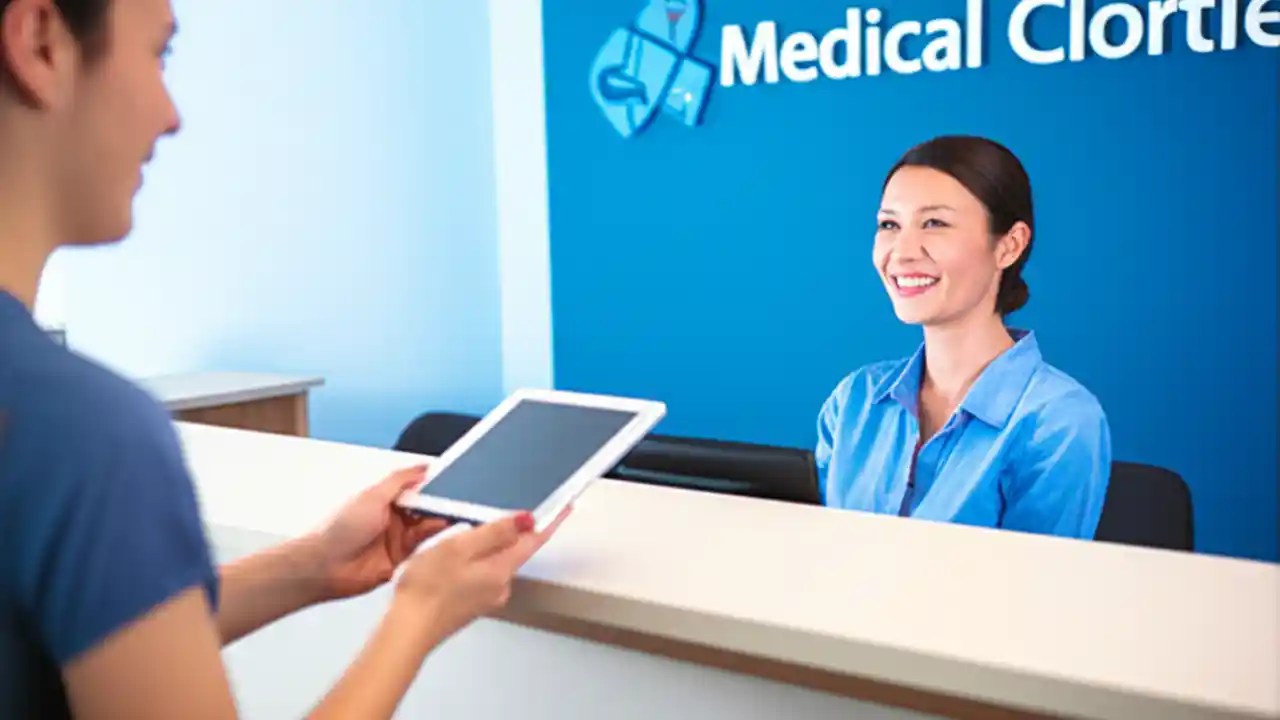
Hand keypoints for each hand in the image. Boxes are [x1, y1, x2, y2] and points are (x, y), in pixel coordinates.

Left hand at [308, 465, 448, 601]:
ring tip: (456, 510)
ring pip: (426, 524)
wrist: (325, 566)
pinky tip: (444, 527)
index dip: (433, 483)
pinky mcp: (400, 557)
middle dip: (440, 501)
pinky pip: (423, 544)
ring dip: (439, 517)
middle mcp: (391, 516)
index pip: (415, 486)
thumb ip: (400, 480)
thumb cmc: (339, 529)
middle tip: (459, 496)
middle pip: (424, 505)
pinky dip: (434, 535)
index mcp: (383, 497)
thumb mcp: (372, 495)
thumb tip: (422, 467)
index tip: (453, 479)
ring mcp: (396, 537)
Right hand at [395, 506, 570, 642]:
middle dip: (513, 530)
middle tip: (501, 508)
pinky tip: (454, 557)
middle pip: (515, 550)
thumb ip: (495, 533)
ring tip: (467, 529)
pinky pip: (482, 574)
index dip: (550, 521)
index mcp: (502, 569)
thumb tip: (526, 519)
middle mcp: (501, 585)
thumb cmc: (428, 587)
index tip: (565, 507)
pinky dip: (475, 560)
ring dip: (489, 545)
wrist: (408, 630)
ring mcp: (487, 597)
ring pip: (496, 562)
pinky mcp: (471, 603)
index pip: (535, 540)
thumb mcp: (459, 548)